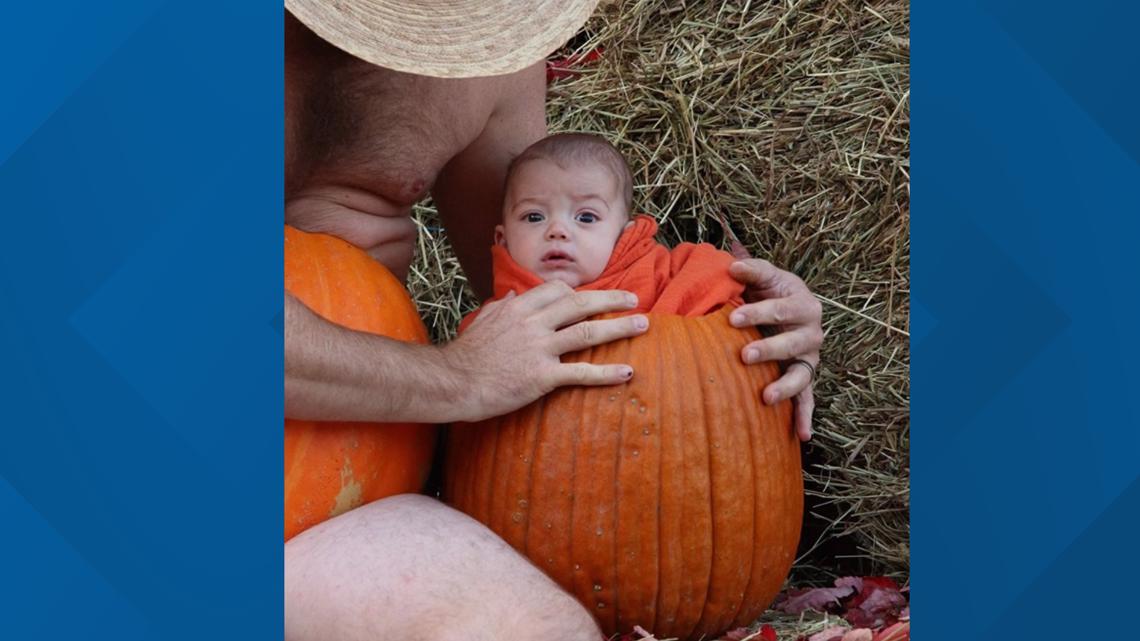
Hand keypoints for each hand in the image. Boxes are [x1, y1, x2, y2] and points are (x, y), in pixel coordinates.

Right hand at [443, 281, 649, 421]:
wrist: (452, 381)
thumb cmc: (465, 355)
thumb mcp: (482, 320)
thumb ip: (501, 306)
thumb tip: (513, 295)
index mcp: (518, 308)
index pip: (557, 290)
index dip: (579, 292)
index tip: (593, 297)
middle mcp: (533, 323)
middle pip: (580, 304)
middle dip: (611, 299)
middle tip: (634, 298)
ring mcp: (539, 349)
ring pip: (588, 332)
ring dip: (619, 327)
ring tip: (643, 325)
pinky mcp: (542, 376)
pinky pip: (581, 373)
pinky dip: (606, 372)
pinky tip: (626, 373)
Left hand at [728, 258, 822, 441]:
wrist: (781, 306)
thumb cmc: (768, 290)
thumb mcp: (763, 276)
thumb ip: (750, 269)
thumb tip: (732, 265)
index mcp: (804, 303)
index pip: (781, 309)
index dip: (758, 313)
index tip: (732, 319)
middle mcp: (812, 332)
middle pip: (792, 343)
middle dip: (769, 349)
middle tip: (745, 356)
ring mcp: (809, 358)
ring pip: (801, 374)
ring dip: (784, 386)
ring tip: (766, 397)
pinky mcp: (804, 378)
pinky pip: (807, 399)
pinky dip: (805, 417)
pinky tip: (802, 436)